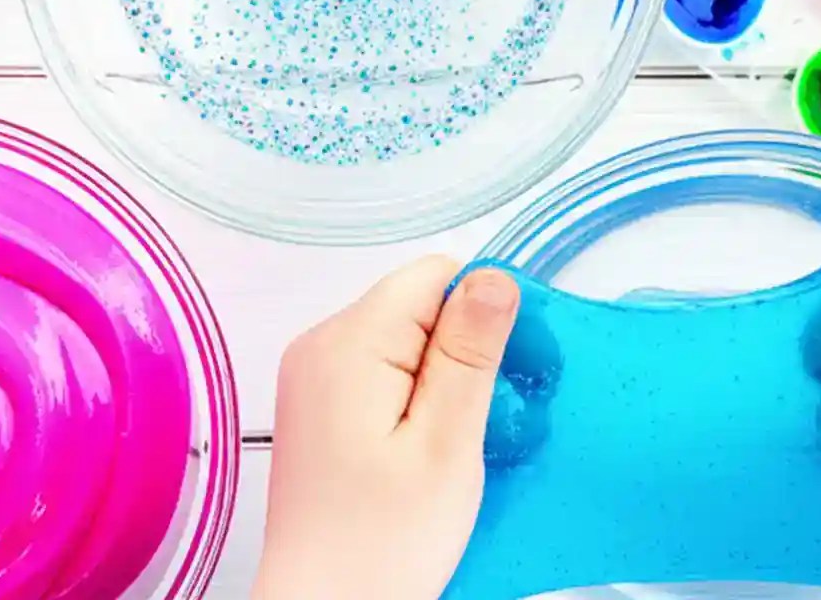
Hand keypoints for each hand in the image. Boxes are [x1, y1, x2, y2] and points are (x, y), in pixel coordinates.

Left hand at [253, 256, 519, 599]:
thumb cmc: (380, 544)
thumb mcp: (446, 443)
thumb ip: (469, 353)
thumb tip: (492, 276)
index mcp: (348, 344)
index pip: (433, 276)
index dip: (482, 314)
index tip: (507, 373)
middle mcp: (319, 347)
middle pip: (417, 306)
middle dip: (463, 353)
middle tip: (480, 425)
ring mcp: (313, 377)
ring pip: (403, 342)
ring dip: (441, 382)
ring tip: (448, 448)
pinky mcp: (318, 407)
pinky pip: (381, 374)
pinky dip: (413, 402)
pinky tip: (421, 454)